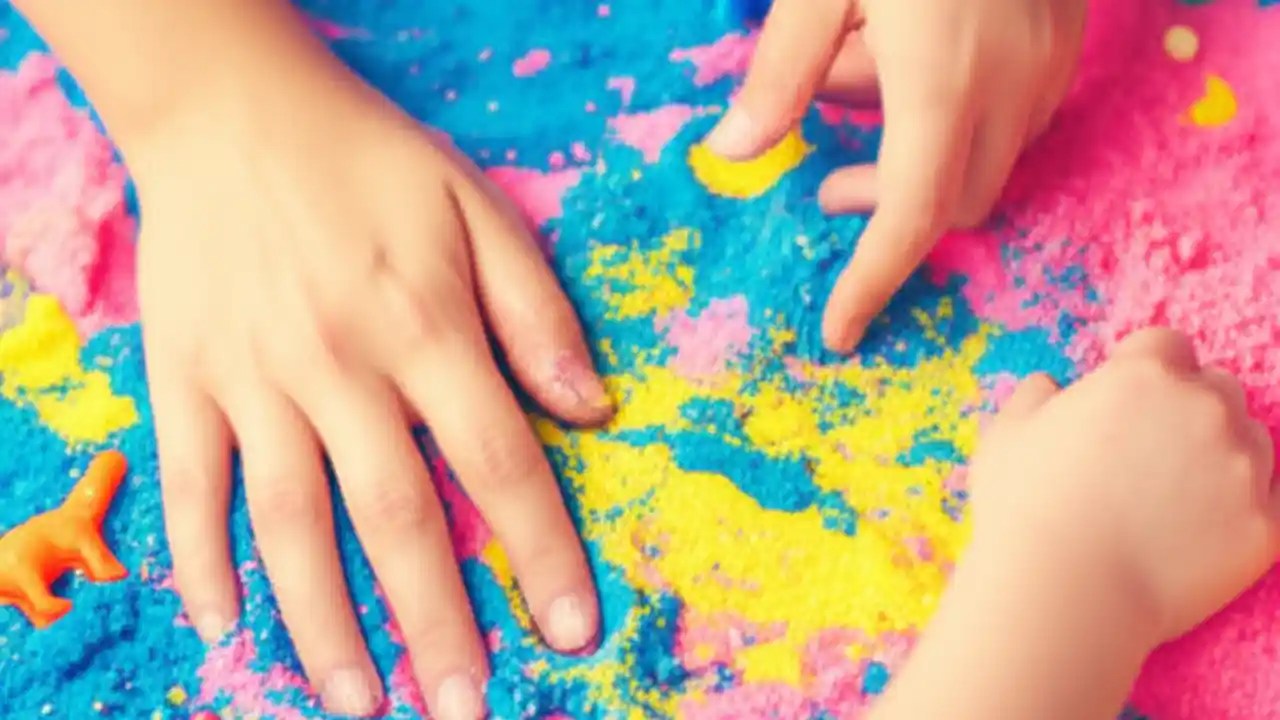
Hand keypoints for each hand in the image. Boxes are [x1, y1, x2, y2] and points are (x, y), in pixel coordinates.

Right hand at [131, 66, 610, 717]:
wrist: (230, 108)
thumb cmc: (368, 159)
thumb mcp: (477, 208)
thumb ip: (535, 311)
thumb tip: (591, 410)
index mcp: (425, 324)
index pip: (499, 462)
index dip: (540, 552)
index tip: (571, 629)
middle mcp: (339, 363)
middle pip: (397, 516)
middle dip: (438, 620)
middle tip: (466, 705)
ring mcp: (252, 376)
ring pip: (290, 521)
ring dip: (326, 621)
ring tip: (362, 700)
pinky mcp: (183, 376)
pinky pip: (190, 482)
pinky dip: (202, 558)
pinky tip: (226, 624)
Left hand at [705, 0, 1087, 351]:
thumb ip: (780, 70)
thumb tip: (732, 152)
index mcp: (942, 81)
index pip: (911, 219)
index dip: (872, 284)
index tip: (839, 333)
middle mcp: (1009, 86)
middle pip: (948, 200)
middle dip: (884, 210)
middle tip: (822, 184)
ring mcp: (1047, 62)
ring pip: (981, 157)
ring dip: (914, 153)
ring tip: (857, 77)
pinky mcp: (1061, 38)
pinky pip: (1008, 112)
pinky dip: (951, 115)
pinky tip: (910, 52)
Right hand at [970, 329, 1277, 644]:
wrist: (1064, 594)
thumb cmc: (1025, 509)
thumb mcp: (1005, 434)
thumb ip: (1034, 395)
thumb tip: (1049, 388)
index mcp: (1144, 376)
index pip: (1165, 345)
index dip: (1141, 370)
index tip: (1122, 405)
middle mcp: (1205, 410)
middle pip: (1216, 388)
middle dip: (1188, 409)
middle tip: (1148, 454)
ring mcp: (1243, 469)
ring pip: (1250, 442)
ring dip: (1220, 456)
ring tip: (1171, 498)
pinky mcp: (1266, 527)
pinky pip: (1265, 503)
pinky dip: (1237, 512)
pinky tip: (1192, 532)